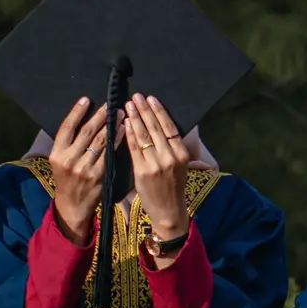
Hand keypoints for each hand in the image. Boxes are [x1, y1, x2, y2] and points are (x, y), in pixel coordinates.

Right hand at [49, 99, 108, 244]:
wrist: (72, 205)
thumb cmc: (67, 179)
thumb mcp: (60, 161)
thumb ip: (69, 144)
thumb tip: (83, 119)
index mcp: (56, 154)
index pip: (66, 128)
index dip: (76, 112)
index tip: (86, 99)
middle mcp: (69, 159)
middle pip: (86, 132)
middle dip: (100, 116)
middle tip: (110, 104)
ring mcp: (84, 168)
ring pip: (100, 141)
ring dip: (111, 125)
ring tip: (120, 113)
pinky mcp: (98, 175)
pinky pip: (110, 152)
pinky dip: (117, 139)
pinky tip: (123, 130)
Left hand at [127, 94, 192, 244]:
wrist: (168, 211)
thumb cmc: (173, 186)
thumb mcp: (181, 165)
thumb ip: (173, 147)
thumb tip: (163, 126)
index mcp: (182, 154)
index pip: (170, 127)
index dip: (160, 111)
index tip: (151, 99)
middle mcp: (170, 157)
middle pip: (156, 128)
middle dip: (145, 110)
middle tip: (136, 96)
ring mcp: (156, 164)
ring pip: (144, 136)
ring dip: (135, 119)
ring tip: (128, 105)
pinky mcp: (142, 171)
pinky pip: (134, 149)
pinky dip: (129, 135)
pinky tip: (124, 125)